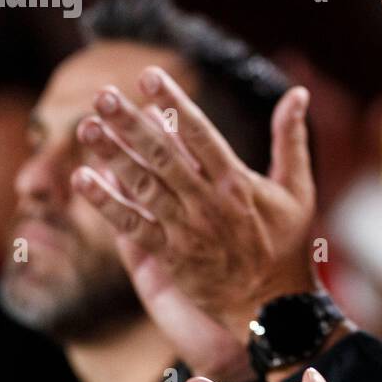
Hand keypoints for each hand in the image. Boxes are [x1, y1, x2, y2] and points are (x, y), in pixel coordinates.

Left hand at [70, 67, 318, 381]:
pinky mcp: (171, 256)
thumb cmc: (287, 243)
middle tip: (104, 95)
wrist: (274, 305)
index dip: (173, 104)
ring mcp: (187, 230)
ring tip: (87, 128)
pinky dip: (108, 203)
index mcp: (237, 182)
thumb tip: (297, 91)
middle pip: (163, 155)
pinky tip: (83, 180)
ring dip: (113, 156)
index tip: (148, 76)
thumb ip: (291, 138)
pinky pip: (133, 226)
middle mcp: (209, 202)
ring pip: (144, 186)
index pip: (200, 133)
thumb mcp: (297, 187)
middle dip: (132, 124)